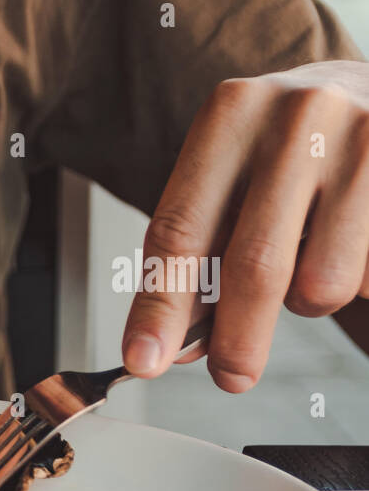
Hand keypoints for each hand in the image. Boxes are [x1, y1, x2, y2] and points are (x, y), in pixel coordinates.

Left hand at [123, 61, 368, 390]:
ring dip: (310, 302)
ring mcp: (365, 139)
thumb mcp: (235, 180)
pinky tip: (353, 244)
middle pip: (253, 265)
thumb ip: (203, 254)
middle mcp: (297, 117)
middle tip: (230, 375)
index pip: (180, 231)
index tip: (144, 360)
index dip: (158, 307)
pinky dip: (356, 283)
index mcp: (231, 115)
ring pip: (323, 282)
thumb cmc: (292, 149)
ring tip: (312, 269)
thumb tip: (176, 343)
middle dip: (237, 339)